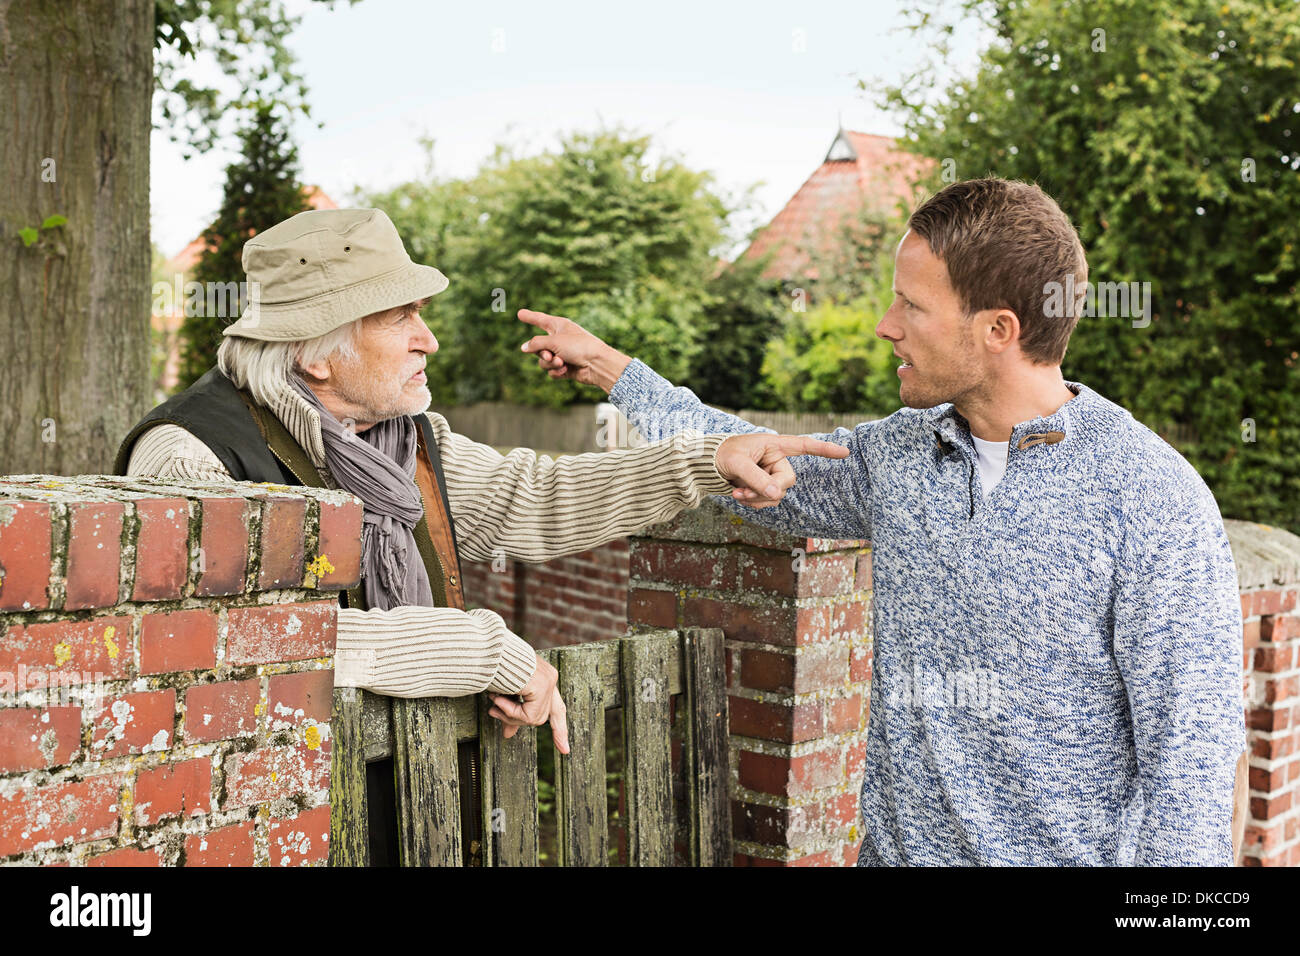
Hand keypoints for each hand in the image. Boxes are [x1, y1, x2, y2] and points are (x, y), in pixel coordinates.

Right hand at [488, 658, 569, 754]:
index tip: (564, 749)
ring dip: (510, 714)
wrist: (487, 651)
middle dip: (533, 725)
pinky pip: (528, 715)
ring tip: (494, 699)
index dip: (559, 728)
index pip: (556, 707)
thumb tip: (508, 735)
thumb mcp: (504, 695)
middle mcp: (550, 678)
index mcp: (543, 678)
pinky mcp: (541, 686)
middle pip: (545, 716)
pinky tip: (498, 697)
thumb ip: (511, 713)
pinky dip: (510, 711)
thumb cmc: (493, 668)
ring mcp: (548, 682)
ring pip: (534, 719)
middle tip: (518, 725)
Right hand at [517, 309, 631, 392]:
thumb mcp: (554, 341)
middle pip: (538, 347)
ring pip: (543, 362)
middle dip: (542, 353)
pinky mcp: (565, 368)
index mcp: (558, 326)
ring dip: (550, 364)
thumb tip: (523, 348)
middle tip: (550, 355)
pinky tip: (566, 371)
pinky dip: (557, 372)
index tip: (520, 313)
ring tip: (562, 363)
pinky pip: (551, 371)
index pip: (540, 320)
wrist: (597, 364)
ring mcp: (562, 354)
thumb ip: (536, 344)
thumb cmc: (579, 346)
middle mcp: (559, 339)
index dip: (530, 317)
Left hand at [715, 433, 850, 507]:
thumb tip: (778, 494)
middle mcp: (776, 460)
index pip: (804, 445)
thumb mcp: (737, 464)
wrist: (705, 465)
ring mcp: (771, 474)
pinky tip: (737, 495)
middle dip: (766, 490)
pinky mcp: (763, 487)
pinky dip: (752, 502)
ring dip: (756, 499)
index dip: (825, 449)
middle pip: (787, 481)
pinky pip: (767, 501)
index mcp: (774, 445)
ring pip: (777, 495)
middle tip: (743, 493)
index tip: (845, 452)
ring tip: (736, 494)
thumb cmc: (721, 454)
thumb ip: (757, 478)